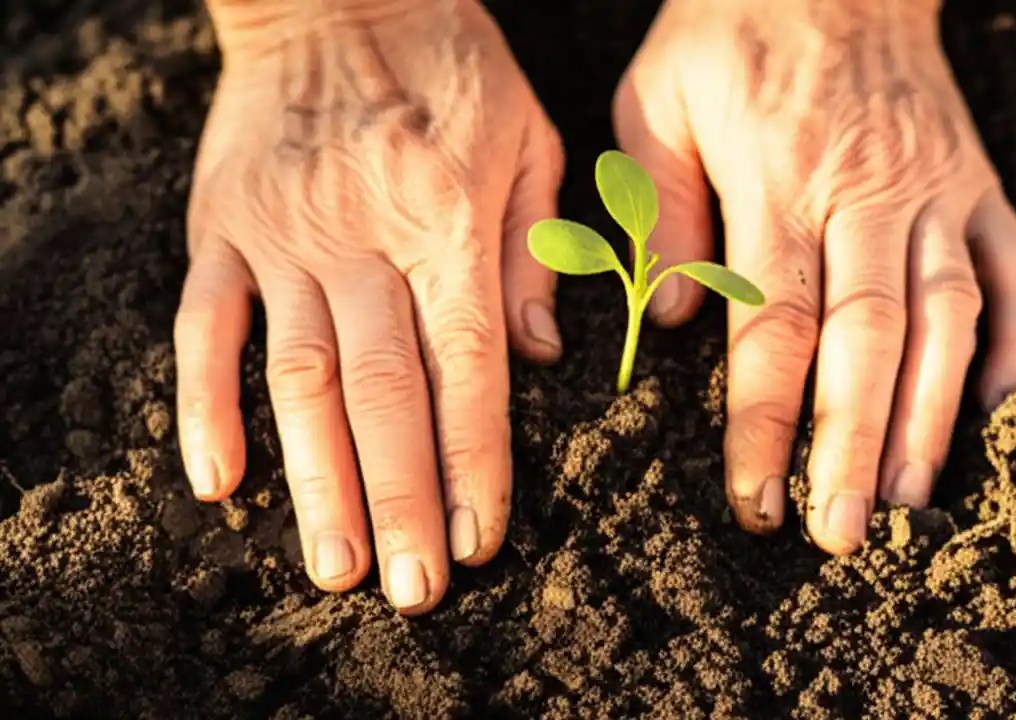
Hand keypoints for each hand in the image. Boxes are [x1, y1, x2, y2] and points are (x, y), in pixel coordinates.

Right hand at [176, 0, 564, 612]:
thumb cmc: (449, 62)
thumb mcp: (528, 135)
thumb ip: (538, 247)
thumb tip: (539, 357)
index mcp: (450, 221)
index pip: (467, 366)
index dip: (475, 460)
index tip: (480, 540)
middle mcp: (363, 240)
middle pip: (384, 393)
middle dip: (402, 498)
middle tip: (411, 589)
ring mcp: (282, 239)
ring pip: (297, 378)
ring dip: (315, 479)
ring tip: (333, 566)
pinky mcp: (222, 230)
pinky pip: (206, 328)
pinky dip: (205, 406)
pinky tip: (219, 482)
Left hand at [615, 0, 1015, 552]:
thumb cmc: (728, 36)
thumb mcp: (658, 103)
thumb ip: (659, 211)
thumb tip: (666, 320)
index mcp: (778, 184)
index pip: (773, 328)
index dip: (765, 423)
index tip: (756, 499)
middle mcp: (865, 196)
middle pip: (868, 340)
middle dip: (854, 445)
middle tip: (840, 534)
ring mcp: (934, 190)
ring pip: (949, 316)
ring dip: (934, 413)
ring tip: (912, 498)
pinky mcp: (978, 182)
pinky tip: (1001, 401)